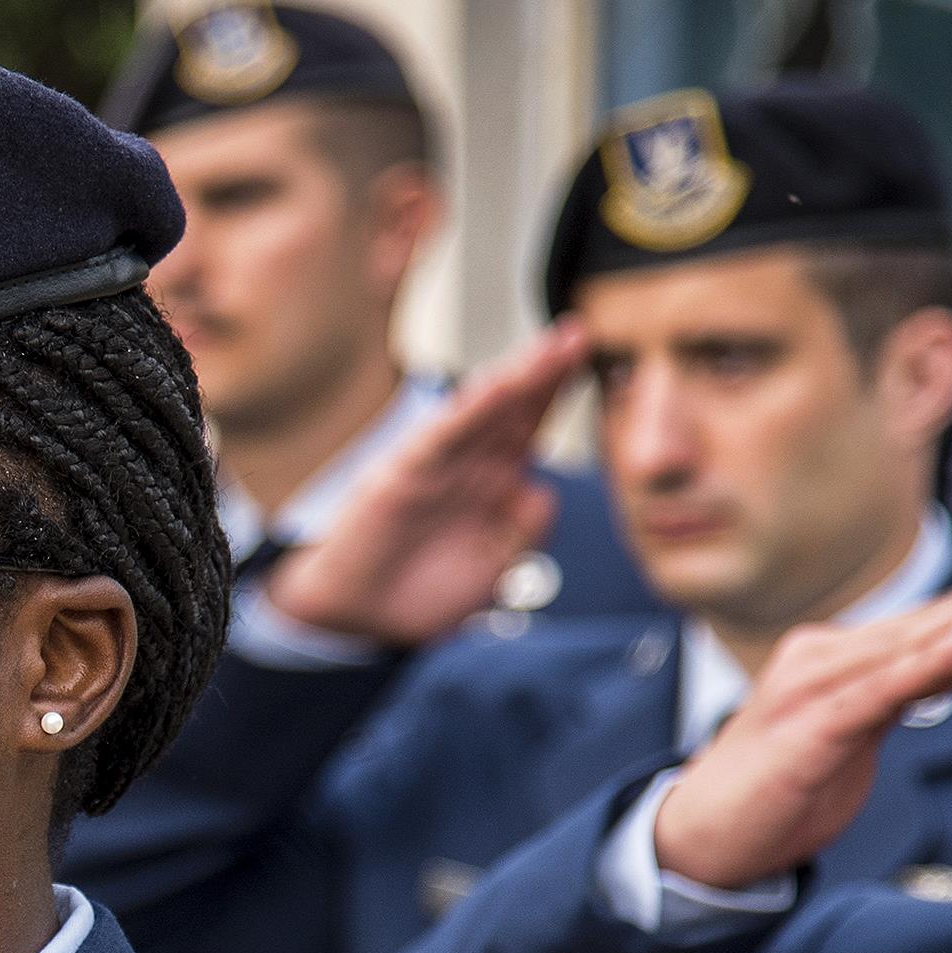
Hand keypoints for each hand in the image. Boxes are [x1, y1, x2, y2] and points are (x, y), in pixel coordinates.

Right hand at [265, 322, 588, 645]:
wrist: (361, 619)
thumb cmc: (425, 594)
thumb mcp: (491, 571)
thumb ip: (521, 534)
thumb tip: (542, 491)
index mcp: (494, 483)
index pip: (532, 427)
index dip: (559, 393)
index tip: (590, 358)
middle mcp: (468, 465)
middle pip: (512, 410)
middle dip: (544, 372)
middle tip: (577, 333)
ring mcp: (436, 466)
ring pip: (480, 415)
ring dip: (513, 382)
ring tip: (545, 350)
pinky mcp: (403, 476)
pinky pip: (440, 440)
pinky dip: (466, 415)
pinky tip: (493, 388)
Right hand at [655, 536, 951, 889]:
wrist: (703, 836)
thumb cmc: (780, 785)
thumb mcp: (857, 732)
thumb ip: (905, 689)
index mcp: (837, 655)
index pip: (927, 618)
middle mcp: (823, 655)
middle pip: (926, 619)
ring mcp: (812, 687)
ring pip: (909, 643)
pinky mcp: (810, 727)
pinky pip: (880, 690)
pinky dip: (928, 663)